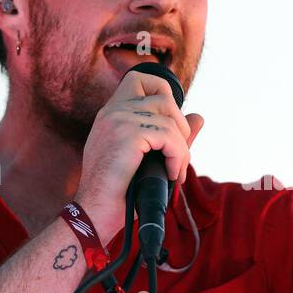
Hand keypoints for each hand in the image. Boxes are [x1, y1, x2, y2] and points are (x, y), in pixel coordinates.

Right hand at [74, 70, 204, 244]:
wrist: (94, 214)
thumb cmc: (118, 191)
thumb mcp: (146, 157)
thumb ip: (171, 135)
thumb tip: (199, 117)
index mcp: (110, 113)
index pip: (140, 79)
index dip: (163, 92)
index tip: (172, 124)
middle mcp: (112, 111)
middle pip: (163, 97)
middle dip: (180, 127)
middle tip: (178, 157)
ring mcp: (117, 120)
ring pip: (169, 121)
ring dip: (181, 149)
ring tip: (176, 171)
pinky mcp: (126, 135)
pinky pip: (168, 136)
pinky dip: (177, 156)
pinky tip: (172, 174)